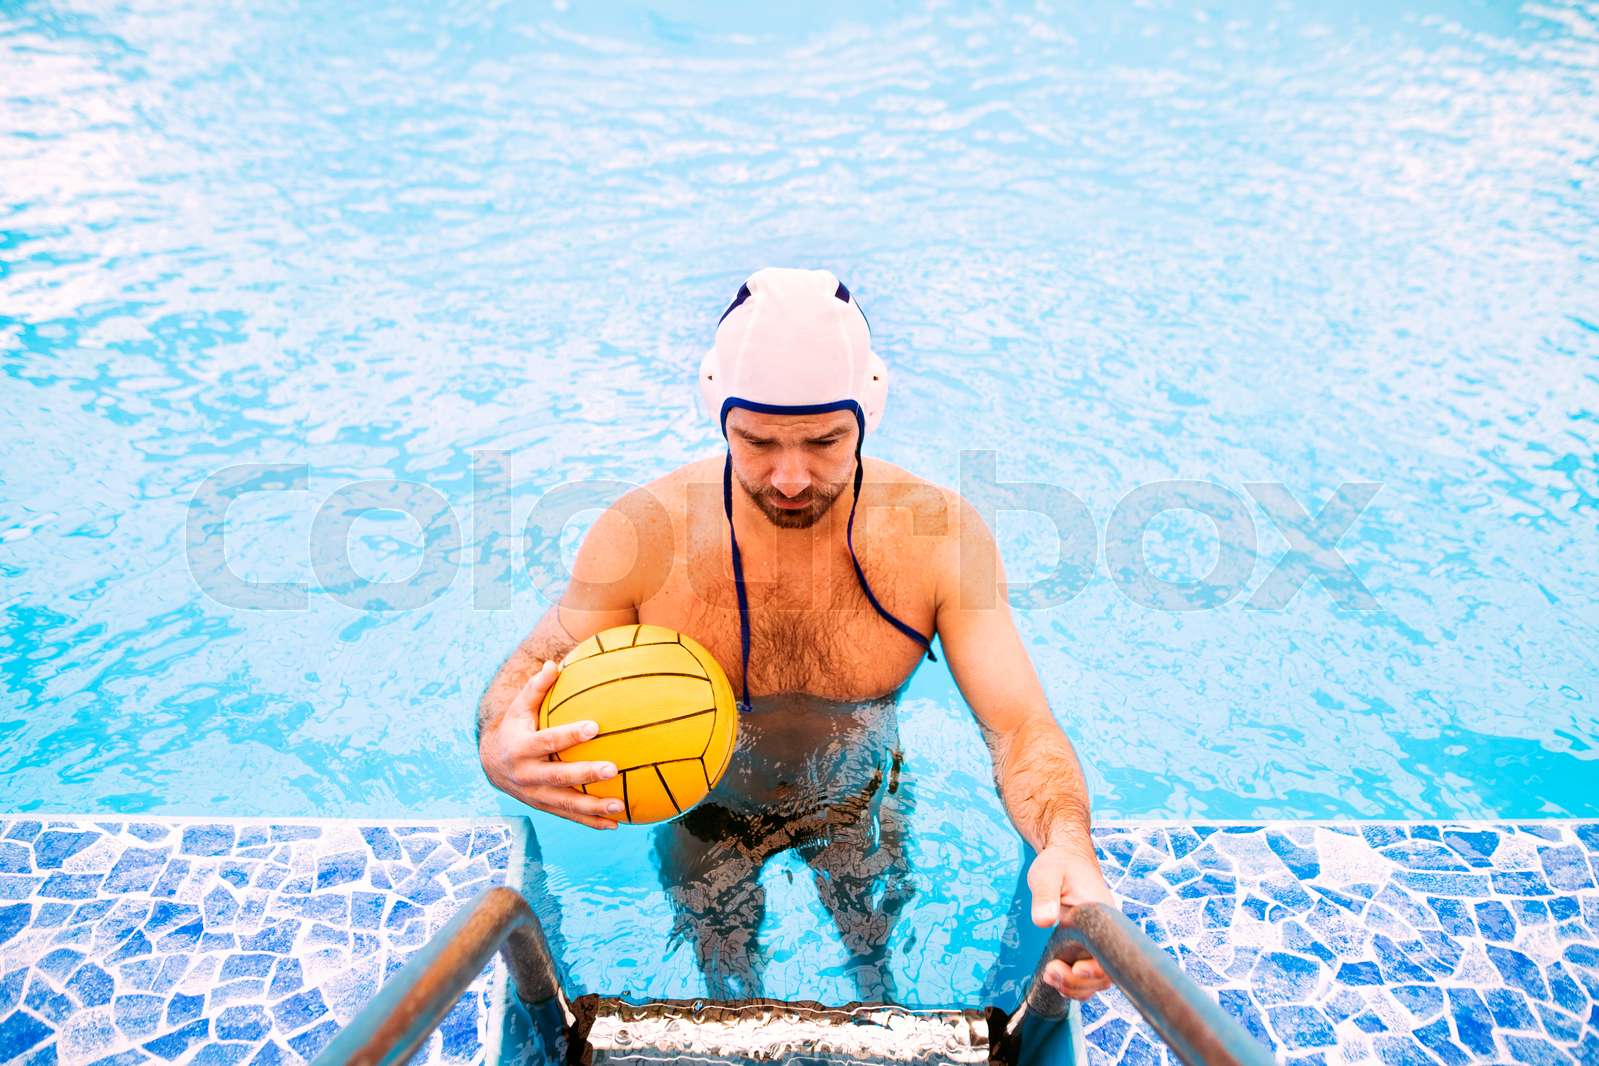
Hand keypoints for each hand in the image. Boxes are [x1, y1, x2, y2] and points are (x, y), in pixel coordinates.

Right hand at [478, 660, 623, 829]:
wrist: (492, 765)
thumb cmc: (515, 728)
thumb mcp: (519, 709)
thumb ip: (536, 688)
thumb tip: (554, 663)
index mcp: (522, 748)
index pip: (548, 741)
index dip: (569, 735)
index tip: (594, 727)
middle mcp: (527, 775)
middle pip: (559, 776)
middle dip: (586, 774)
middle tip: (614, 768)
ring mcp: (535, 795)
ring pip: (566, 803)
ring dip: (594, 807)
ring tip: (621, 806)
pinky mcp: (544, 808)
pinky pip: (569, 816)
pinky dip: (591, 822)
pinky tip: (615, 824)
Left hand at [1027, 844, 1115, 999]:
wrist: (1066, 858)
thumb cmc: (1058, 863)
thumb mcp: (1047, 873)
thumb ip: (1045, 895)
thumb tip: (1043, 921)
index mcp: (1102, 914)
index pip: (1110, 952)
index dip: (1098, 968)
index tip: (1077, 969)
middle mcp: (1106, 932)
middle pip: (1104, 974)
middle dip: (1078, 982)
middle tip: (1051, 971)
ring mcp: (1097, 942)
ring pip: (1096, 980)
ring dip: (1074, 987)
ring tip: (1049, 975)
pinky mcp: (1087, 947)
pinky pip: (1087, 977)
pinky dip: (1074, 985)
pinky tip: (1055, 978)